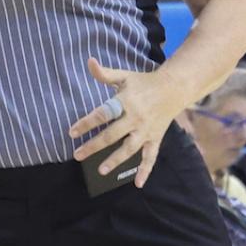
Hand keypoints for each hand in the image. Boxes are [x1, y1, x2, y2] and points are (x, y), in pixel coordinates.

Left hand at [69, 58, 187, 187]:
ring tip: (100, 170)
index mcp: (126, 101)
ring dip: (115, 160)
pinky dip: (145, 171)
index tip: (71, 132)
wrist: (173, 89)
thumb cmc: (144, 82)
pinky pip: (150, 157)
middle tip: (77, 155)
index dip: (86, 123)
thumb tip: (89, 61)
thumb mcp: (125, 76)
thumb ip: (105, 74)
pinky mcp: (155, 138)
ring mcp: (146, 130)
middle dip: (93, 146)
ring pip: (129, 149)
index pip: (103, 114)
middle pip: (112, 135)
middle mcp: (136, 118)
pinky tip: (137, 184)